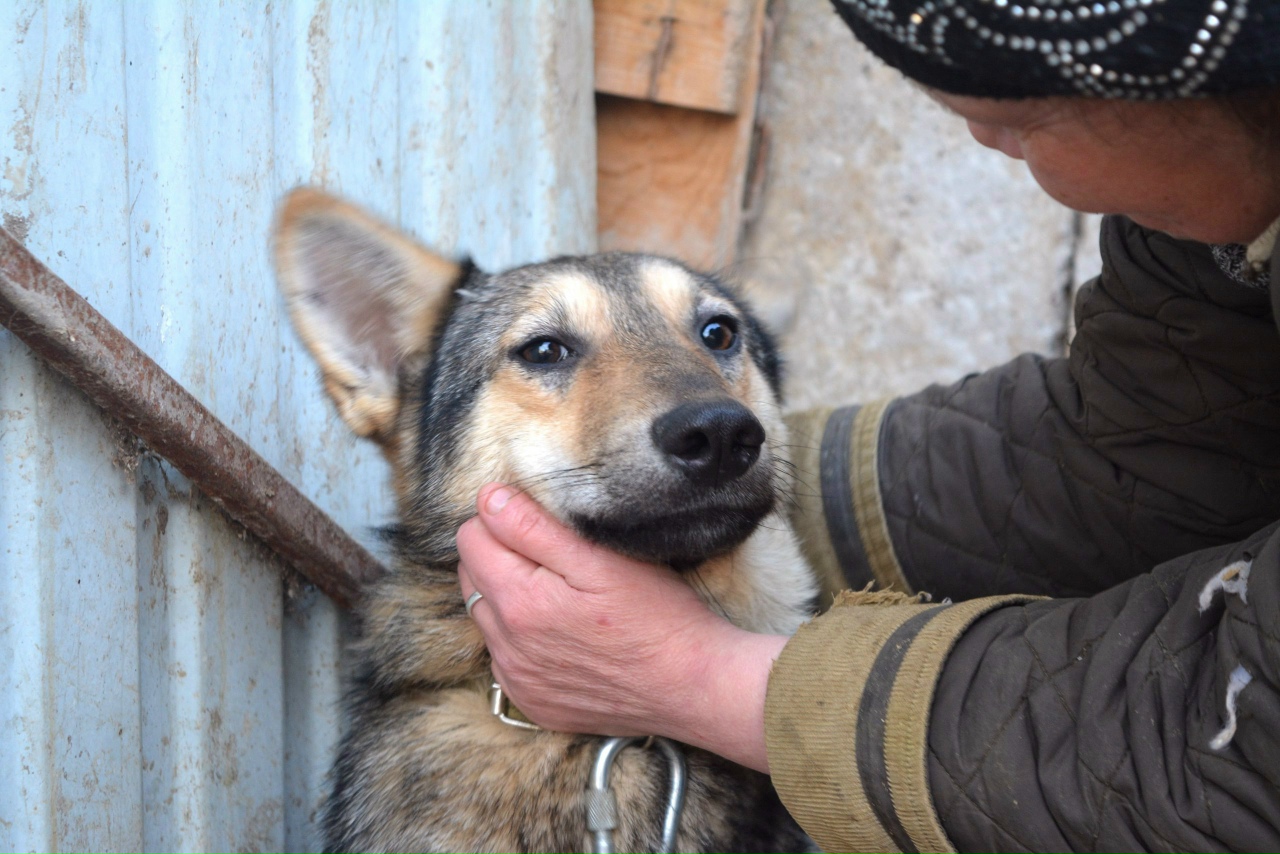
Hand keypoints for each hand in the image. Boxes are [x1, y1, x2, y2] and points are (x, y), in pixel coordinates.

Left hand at [456, 483, 786, 771]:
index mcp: (518, 602)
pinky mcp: (533, 703)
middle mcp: (506, 647)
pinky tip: (565, 636)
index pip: (471, 538)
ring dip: (508, 600)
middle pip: (472, 578)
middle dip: (500, 557)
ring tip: (560, 596)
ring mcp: (517, 681)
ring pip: (486, 619)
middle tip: (554, 557)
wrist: (693, 687)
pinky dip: (524, 641)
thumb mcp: (600, 558)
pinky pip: (507, 659)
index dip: (502, 519)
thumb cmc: (657, 616)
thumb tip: (487, 500)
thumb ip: (534, 527)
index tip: (541, 523)